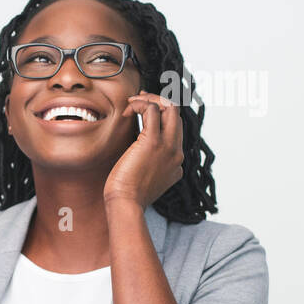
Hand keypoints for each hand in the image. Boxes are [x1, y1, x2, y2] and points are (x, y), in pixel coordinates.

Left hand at [104, 90, 183, 209]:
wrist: (126, 204)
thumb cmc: (128, 195)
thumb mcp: (146, 180)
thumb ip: (149, 166)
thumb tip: (139, 154)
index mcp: (176, 162)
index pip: (175, 129)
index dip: (160, 115)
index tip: (142, 110)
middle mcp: (176, 152)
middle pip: (177, 114)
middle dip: (158, 101)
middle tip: (138, 100)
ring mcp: (168, 146)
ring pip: (169, 107)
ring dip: (149, 99)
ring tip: (131, 103)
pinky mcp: (153, 142)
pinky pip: (152, 110)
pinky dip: (140, 104)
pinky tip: (127, 110)